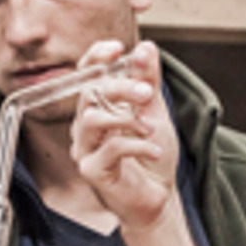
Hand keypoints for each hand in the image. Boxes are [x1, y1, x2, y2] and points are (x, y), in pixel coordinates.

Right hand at [71, 40, 178, 231]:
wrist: (160, 198)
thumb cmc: (152, 158)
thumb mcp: (155, 112)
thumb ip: (148, 82)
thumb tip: (146, 47)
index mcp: (98, 107)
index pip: (87, 75)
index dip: (97, 57)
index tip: (118, 48)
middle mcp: (85, 126)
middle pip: (89, 93)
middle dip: (120, 87)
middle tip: (145, 92)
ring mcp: (85, 149)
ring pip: (91, 119)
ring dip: (124, 117)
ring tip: (150, 126)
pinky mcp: (92, 171)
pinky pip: (109, 148)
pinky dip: (136, 144)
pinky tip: (153, 149)